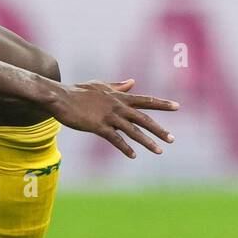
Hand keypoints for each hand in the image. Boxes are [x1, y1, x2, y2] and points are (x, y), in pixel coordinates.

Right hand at [49, 78, 178, 157]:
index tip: (178, 106)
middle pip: (143, 118)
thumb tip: (133, 82)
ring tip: (159, 151)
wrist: (59, 96)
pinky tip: (133, 155)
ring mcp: (108, 116)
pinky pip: (115, 139)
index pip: (145, 100)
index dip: (162, 104)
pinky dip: (125, 148)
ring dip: (147, 142)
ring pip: (133, 130)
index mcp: (119, 96)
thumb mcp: (100, 86)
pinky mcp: (98, 126)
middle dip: (159, 129)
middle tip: (172, 139)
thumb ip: (118, 86)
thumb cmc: (78, 91)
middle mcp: (117, 106)